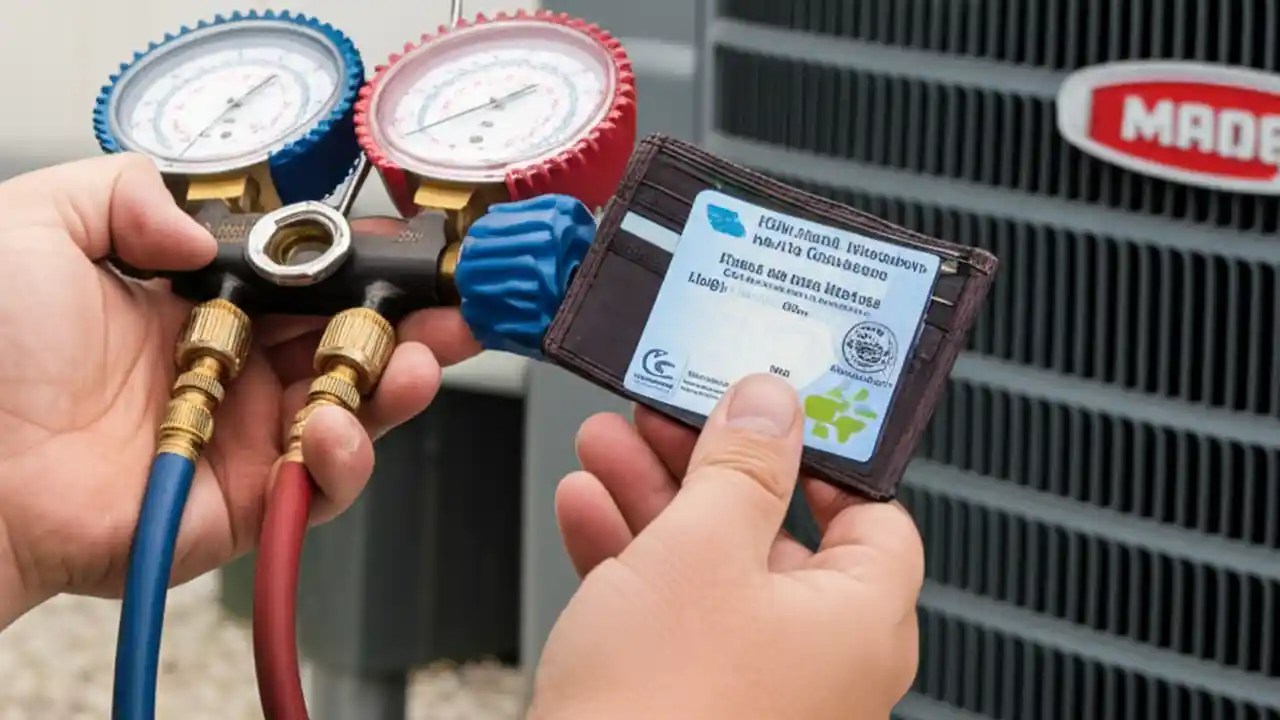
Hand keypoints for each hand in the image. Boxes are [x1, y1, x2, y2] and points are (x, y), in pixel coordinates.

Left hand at [0, 153, 480, 626]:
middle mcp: (232, 369)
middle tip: (452, 310)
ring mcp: (245, 437)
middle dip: (412, 325)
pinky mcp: (249, 502)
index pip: (302, 282)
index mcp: (196, 306)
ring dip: (401, 385)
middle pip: (349, 344)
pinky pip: (324, 483)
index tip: (404, 256)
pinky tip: (333, 426)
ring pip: (356, 410)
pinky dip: (348, 457)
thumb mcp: (37, 225)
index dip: (359, 270)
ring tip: (419, 361)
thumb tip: (207, 230)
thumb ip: (125, 192)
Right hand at [531, 374, 923, 719]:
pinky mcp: (692, 701)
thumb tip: (772, 403)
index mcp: (860, 621)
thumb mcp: (702, 549)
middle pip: (774, 529)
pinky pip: (672, 613)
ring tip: (608, 447)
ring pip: (713, 566)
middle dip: (706, 464)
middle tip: (666, 416)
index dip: (817, 452)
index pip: (870, 511)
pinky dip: (632, 559)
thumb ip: (742, 464)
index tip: (766, 410)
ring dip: (656, 500)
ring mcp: (754, 686)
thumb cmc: (665, 715)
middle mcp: (820, 660)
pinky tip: (586, 512)